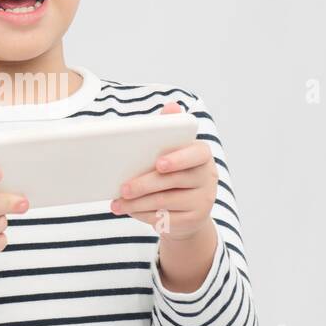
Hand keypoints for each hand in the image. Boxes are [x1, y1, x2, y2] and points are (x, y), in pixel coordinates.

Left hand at [109, 101, 216, 240]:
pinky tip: (130, 212)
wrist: (189, 209)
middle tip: (123, 189)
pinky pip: (166, 218)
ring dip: (138, 203)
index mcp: (202, 154)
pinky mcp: (195, 219)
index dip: (178, 159)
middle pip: (173, 180)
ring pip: (166, 202)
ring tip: (117, 203)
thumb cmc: (174, 172)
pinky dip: (144, 215)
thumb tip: (171, 106)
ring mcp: (204, 199)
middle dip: (144, 185)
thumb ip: (170, 129)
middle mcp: (208, 176)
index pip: (196, 154)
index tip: (159, 164)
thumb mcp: (173, 150)